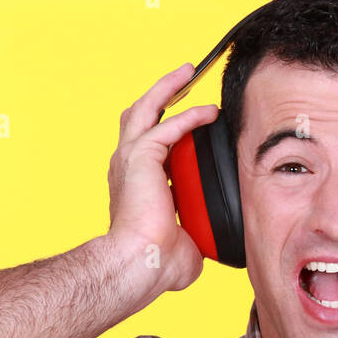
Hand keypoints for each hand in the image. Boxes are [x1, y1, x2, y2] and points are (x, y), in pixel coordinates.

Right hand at [106, 62, 219, 292]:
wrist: (141, 264)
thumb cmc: (157, 263)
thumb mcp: (185, 242)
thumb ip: (196, 230)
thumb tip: (210, 238)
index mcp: (134, 186)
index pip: (148, 147)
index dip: (168, 131)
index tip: (191, 123)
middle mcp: (127, 168)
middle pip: (138, 116)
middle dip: (160, 94)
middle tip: (183, 79)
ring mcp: (130, 160)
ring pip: (146, 108)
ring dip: (167, 88)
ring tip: (188, 73)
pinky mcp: (141, 157)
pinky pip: (167, 125)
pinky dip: (188, 115)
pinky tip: (208, 111)